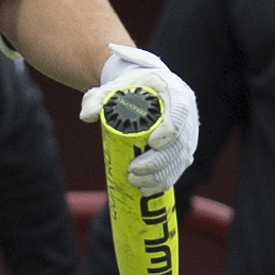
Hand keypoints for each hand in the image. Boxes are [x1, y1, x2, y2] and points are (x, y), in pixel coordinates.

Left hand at [79, 45, 197, 194]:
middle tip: (133, 171)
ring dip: (160, 176)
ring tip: (135, 182)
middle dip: (158, 162)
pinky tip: (147, 189)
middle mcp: (186, 113)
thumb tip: (86, 116)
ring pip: (181, 159)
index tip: (151, 143)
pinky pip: (179, 167)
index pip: (178, 112)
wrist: (145, 88)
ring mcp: (188, 133)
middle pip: (180, 143)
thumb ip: (96, 98)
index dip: (169, 131)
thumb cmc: (131, 86)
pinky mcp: (183, 148)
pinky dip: (165, 180)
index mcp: (173, 92)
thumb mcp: (111, 87)